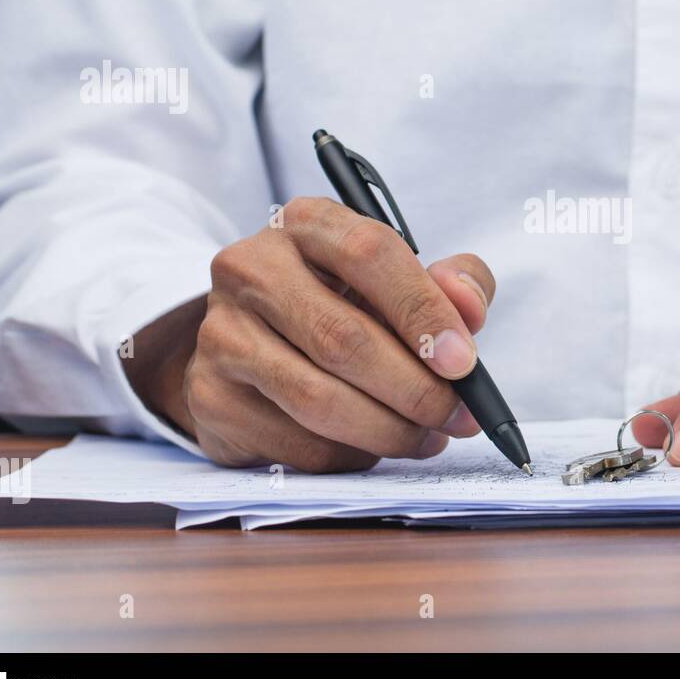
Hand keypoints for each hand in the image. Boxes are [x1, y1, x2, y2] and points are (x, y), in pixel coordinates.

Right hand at [123, 197, 493, 471]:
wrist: (251, 344)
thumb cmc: (342, 304)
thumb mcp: (400, 280)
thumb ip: (449, 285)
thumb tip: (470, 309)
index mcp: (306, 223)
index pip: (370, 253)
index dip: (423, 311)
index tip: (465, 362)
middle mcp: (250, 267)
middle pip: (343, 338)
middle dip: (415, 389)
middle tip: (458, 417)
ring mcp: (220, 333)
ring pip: (317, 399)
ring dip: (388, 431)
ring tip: (429, 437)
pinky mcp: (209, 396)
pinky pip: (295, 442)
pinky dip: (350, 455)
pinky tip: (374, 446)